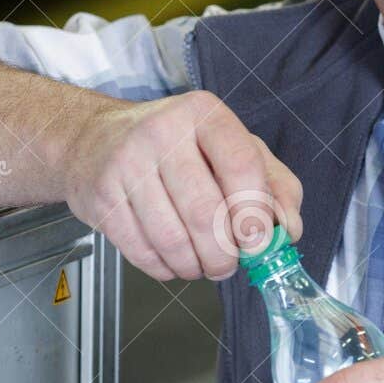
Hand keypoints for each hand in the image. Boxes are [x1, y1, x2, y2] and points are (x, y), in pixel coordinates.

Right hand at [62, 91, 302, 282]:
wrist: (95, 139)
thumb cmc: (177, 146)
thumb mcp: (233, 147)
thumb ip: (274, 183)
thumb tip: (288, 229)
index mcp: (204, 114)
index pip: (241, 164)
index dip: (255, 212)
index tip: (259, 242)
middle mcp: (162, 132)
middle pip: (205, 212)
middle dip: (225, 254)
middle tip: (229, 264)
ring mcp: (126, 164)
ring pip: (172, 239)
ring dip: (196, 266)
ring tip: (203, 264)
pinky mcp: (102, 198)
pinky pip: (142, 251)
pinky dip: (166, 269)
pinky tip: (174, 260)